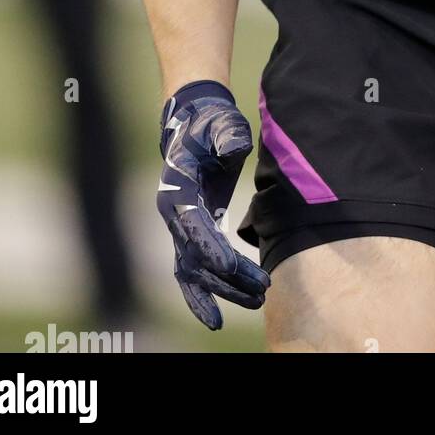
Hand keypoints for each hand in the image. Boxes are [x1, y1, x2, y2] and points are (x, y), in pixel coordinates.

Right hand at [157, 80, 270, 328]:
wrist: (195, 124)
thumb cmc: (211, 124)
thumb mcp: (222, 123)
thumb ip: (228, 136)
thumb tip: (234, 150)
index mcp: (178, 188)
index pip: (192, 224)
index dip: (209, 246)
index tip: (230, 267)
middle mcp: (174, 212)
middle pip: (196, 254)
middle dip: (226, 276)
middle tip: (261, 290)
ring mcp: (179, 225)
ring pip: (194, 269)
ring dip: (222, 289)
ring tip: (257, 301)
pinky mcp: (191, 231)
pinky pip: (193, 268)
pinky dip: (205, 290)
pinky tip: (222, 311)